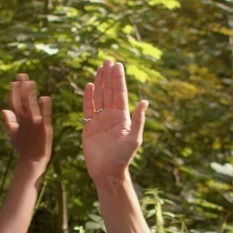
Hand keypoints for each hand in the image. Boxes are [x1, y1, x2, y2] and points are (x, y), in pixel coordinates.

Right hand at [1, 73, 52, 163]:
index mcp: (18, 121)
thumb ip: (8, 121)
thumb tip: (3, 110)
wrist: (32, 160)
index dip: (14, 92)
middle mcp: (25, 121)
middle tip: (22, 75)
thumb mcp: (13, 134)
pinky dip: (44, 107)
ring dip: (30, 94)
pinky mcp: (44, 128)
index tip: (14, 81)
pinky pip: (44, 115)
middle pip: (22, 101)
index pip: (14, 103)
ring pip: (31, 106)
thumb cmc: (23, 147)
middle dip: (21, 88)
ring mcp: (34, 124)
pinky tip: (45, 97)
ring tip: (31, 82)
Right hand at [82, 59, 148, 181]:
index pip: (120, 94)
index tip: (117, 65)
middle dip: (108, 76)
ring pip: (99, 97)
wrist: (107, 172)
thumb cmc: (122, 158)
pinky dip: (88, 97)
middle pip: (109, 92)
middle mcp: (111, 116)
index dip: (118, 79)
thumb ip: (138, 120)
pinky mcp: (88, 127)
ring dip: (99, 83)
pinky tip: (89, 86)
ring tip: (99, 68)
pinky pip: (87, 109)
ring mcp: (99, 121)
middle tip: (107, 60)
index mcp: (122, 117)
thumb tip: (144, 101)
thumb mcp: (134, 139)